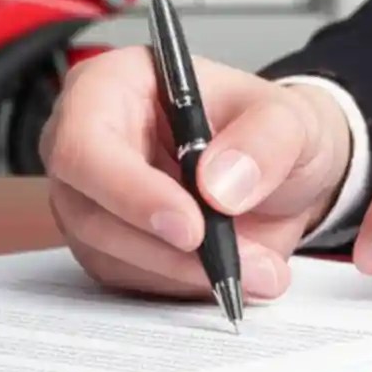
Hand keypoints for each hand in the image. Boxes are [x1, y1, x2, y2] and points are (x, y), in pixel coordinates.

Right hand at [40, 46, 352, 299]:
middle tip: (233, 265)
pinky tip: (227, 272)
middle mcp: (85, 142)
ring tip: (256, 270)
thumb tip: (220, 185)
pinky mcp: (104, 245)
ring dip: (183, 273)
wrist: (272, 172)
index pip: (85, 143)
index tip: (191, 226)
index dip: (129, 190)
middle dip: (166, 248)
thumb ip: (264, 141)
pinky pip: (127, 279)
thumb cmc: (261, 129)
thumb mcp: (287, 118)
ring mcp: (89, 198)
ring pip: (108, 254)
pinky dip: (181, 285)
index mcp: (110, 85)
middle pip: (88, 210)